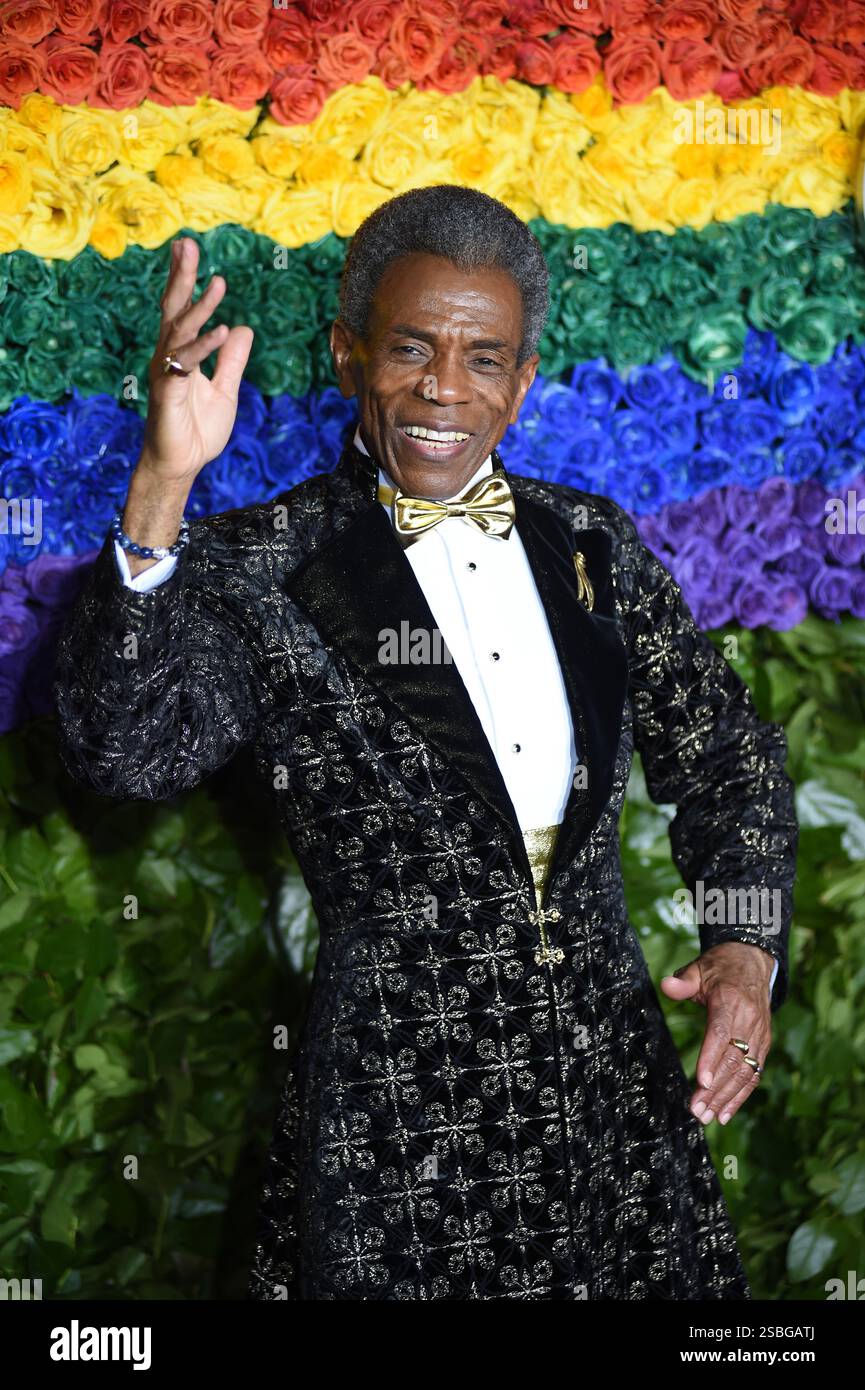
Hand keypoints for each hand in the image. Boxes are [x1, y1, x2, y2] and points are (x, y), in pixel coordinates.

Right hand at [141, 235, 253, 483]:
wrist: (180, 465)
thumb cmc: (196, 430)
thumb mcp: (225, 390)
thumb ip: (231, 361)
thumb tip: (241, 329)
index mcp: (181, 354)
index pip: (182, 310)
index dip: (185, 280)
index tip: (187, 249)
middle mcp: (169, 357)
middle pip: (174, 309)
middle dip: (181, 277)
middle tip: (187, 244)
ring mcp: (166, 373)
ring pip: (180, 331)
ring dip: (200, 306)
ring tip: (218, 283)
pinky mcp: (168, 392)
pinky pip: (186, 363)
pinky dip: (204, 346)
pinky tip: (221, 330)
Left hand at [660, 941, 773, 1126]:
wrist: (753, 963)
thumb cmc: (720, 969)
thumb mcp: (699, 968)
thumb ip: (683, 982)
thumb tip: (666, 986)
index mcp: (730, 1000)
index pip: (721, 1032)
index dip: (711, 1057)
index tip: (701, 1080)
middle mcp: (749, 1020)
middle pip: (732, 1059)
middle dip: (714, 1088)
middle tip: (696, 1110)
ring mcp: (759, 1035)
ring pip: (744, 1071)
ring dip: (726, 1098)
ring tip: (707, 1117)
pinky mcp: (764, 1044)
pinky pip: (754, 1074)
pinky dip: (741, 1096)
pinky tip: (725, 1113)